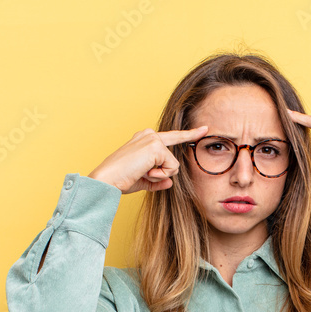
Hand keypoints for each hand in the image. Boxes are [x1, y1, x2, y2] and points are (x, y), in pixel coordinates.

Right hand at [88, 125, 209, 193]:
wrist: (107, 180)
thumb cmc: (120, 180)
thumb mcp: (143, 180)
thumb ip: (158, 180)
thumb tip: (170, 182)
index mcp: (145, 139)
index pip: (171, 137)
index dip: (188, 134)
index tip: (203, 129)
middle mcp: (149, 135)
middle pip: (176, 147)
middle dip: (177, 153)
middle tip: (190, 139)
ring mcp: (153, 139)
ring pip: (173, 165)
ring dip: (160, 175)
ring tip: (142, 173)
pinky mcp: (156, 147)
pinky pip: (171, 168)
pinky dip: (159, 175)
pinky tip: (144, 172)